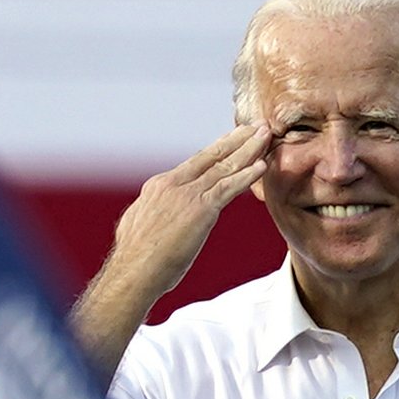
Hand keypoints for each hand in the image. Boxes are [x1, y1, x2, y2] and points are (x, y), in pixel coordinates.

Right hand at [97, 126, 269, 308]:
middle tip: (256, 126)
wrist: (132, 272)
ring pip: (224, 166)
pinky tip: (262, 166)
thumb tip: (151, 212)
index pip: (195, 163)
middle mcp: (173, 184)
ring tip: (266, 135)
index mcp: (159, 185)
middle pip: (212, 155)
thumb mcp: (138, 224)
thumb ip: (151, 212)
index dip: (218, 149)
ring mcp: (187, 195)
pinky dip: (247, 176)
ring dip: (249, 149)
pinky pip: (228, 187)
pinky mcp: (200, 210)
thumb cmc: (134, 258)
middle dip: (237, 139)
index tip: (234, 138)